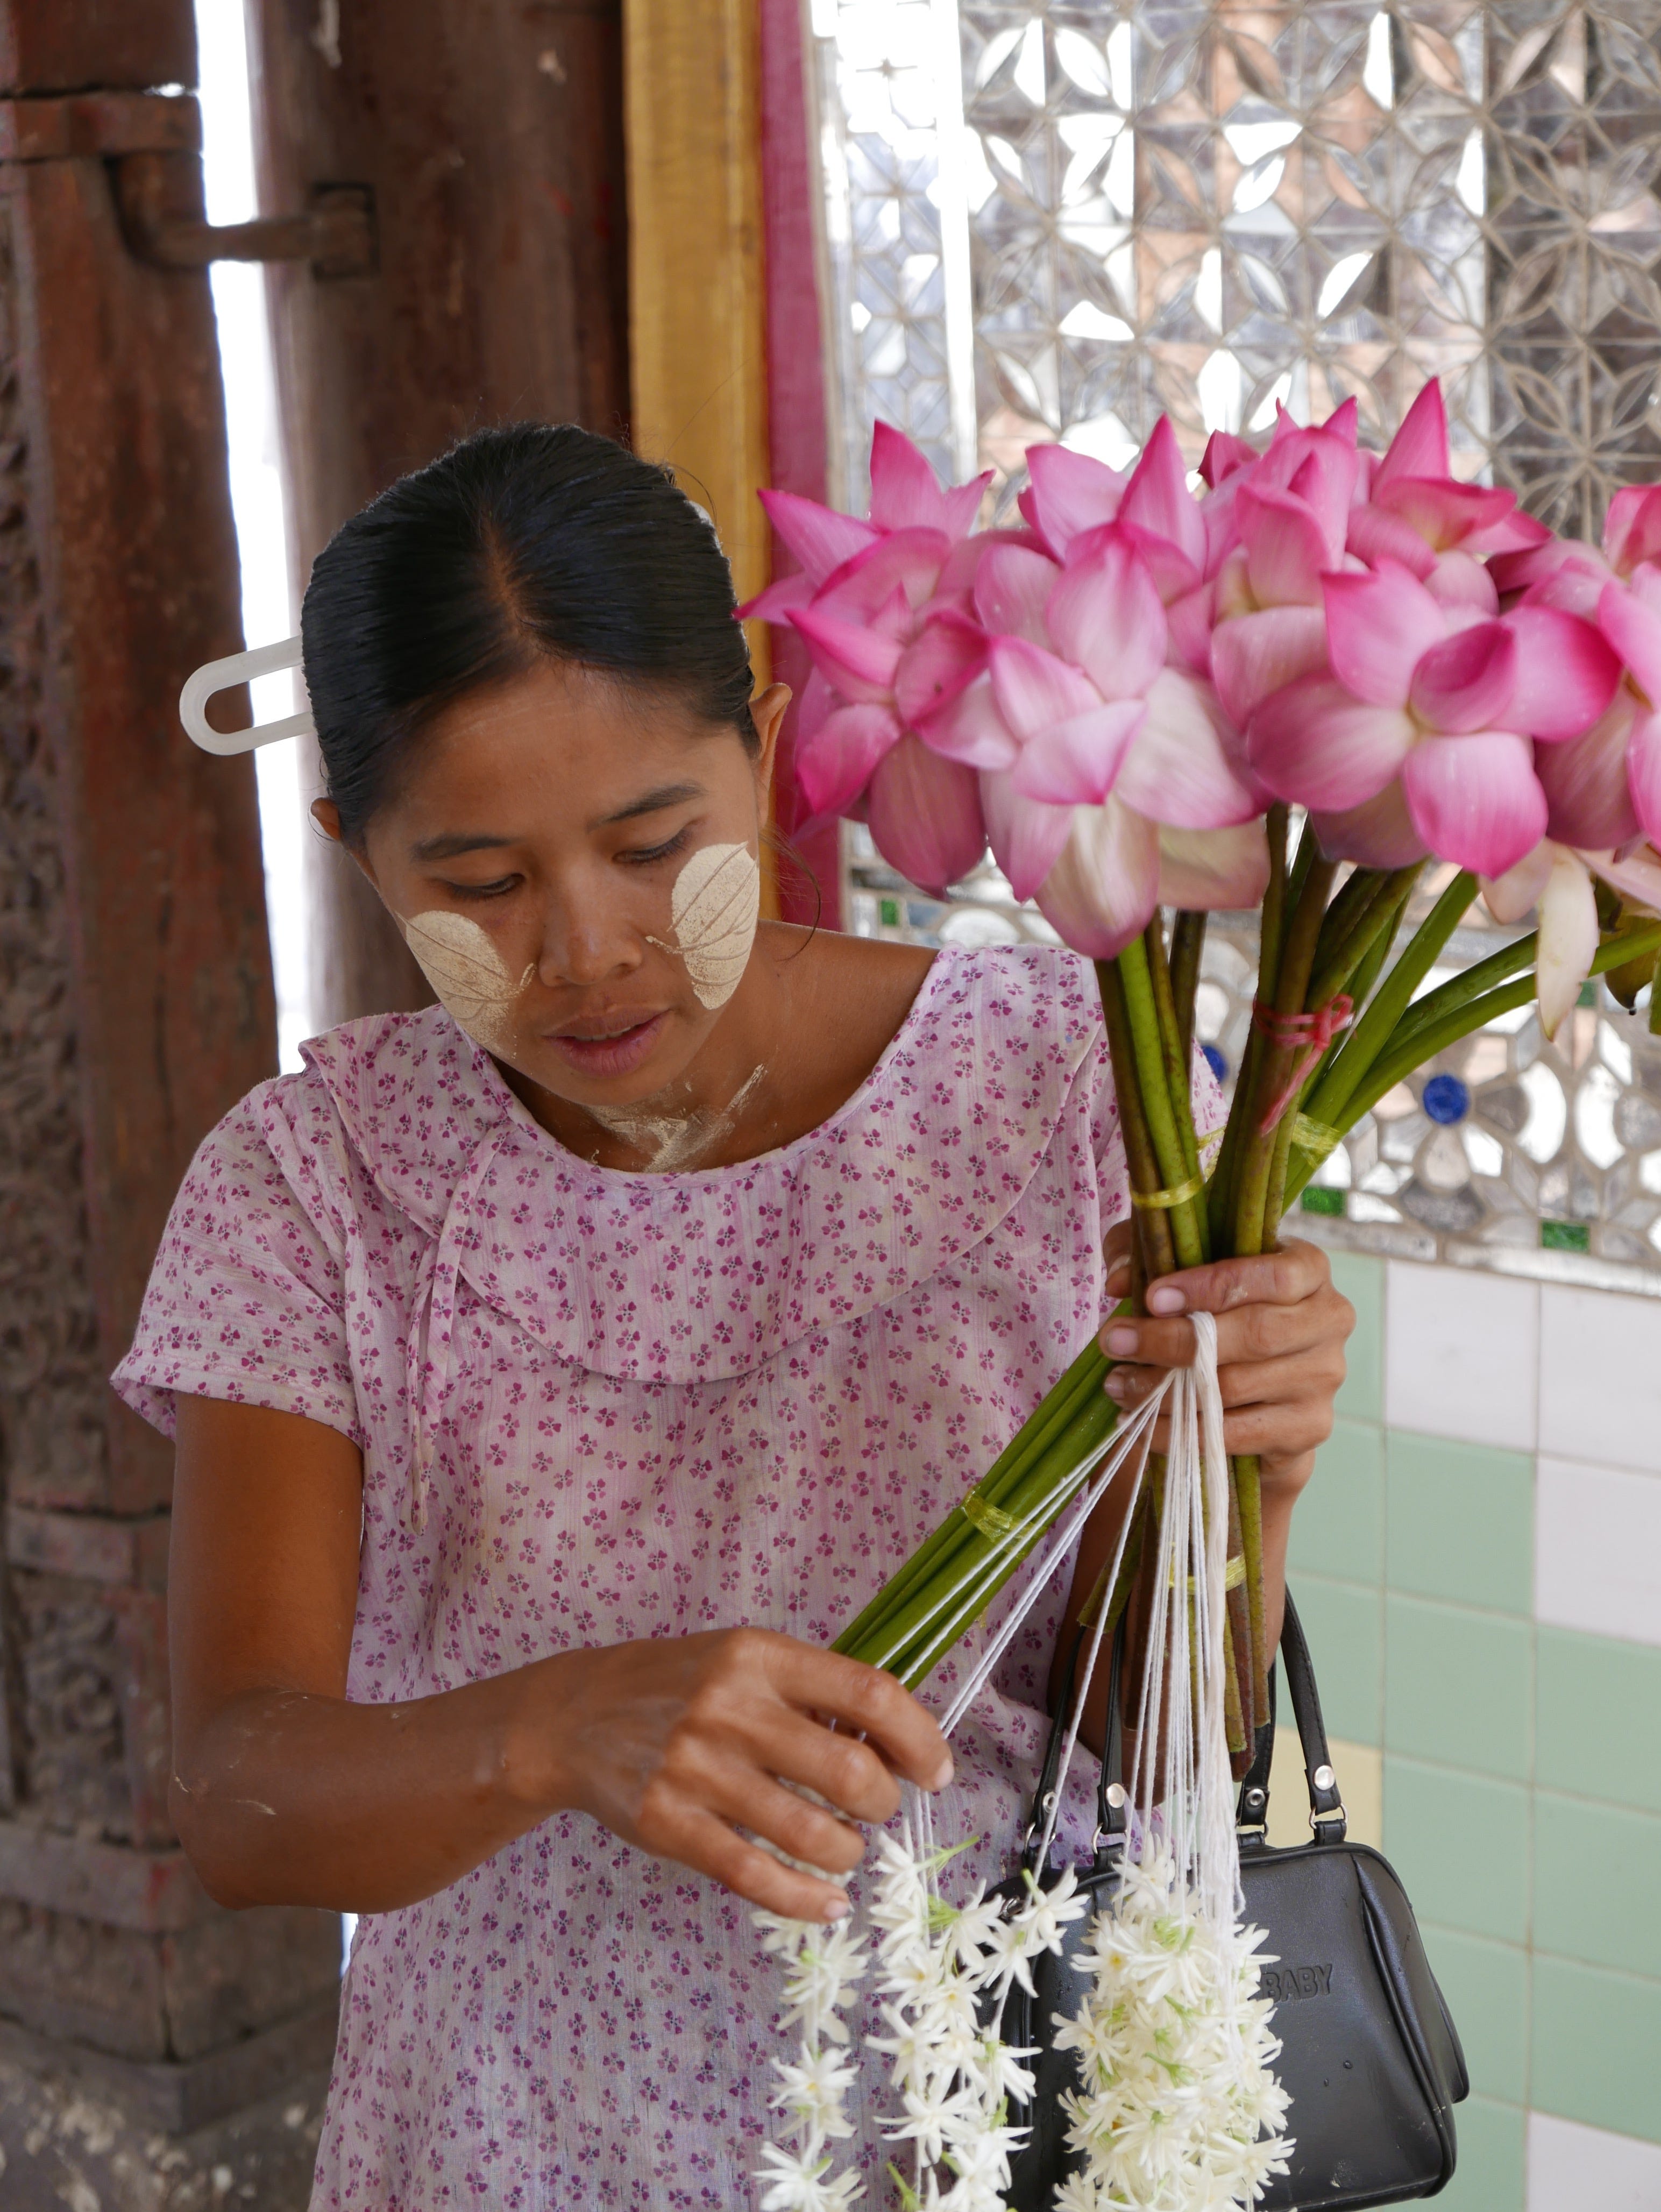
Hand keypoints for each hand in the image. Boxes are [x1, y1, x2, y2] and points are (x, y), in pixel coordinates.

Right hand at [528, 1628, 952, 1922]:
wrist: (574, 1717)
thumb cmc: (677, 1687)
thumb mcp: (741, 1661)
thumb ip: (810, 1692)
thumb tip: (895, 1742)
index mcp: (758, 1656)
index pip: (868, 1692)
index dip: (918, 1737)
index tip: (935, 1770)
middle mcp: (730, 1707)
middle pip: (850, 1770)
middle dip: (883, 1803)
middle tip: (878, 1810)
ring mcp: (696, 1769)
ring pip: (812, 1833)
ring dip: (848, 1852)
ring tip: (844, 1849)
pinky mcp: (669, 1824)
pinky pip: (756, 1876)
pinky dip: (805, 1899)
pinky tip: (826, 1904)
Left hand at [1096, 1225, 1351, 1493]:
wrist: (1258, 1388)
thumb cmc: (1217, 1310)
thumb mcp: (1183, 1267)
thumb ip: (1148, 1253)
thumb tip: (1121, 1278)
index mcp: (1309, 1269)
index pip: (1271, 1275)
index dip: (1208, 1286)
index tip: (1151, 1297)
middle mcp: (1329, 1320)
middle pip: (1254, 1334)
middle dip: (1173, 1341)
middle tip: (1116, 1342)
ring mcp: (1323, 1378)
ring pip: (1236, 1387)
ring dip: (1165, 1389)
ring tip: (1119, 1384)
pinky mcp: (1308, 1427)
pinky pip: (1235, 1434)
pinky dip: (1180, 1432)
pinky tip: (1143, 1424)